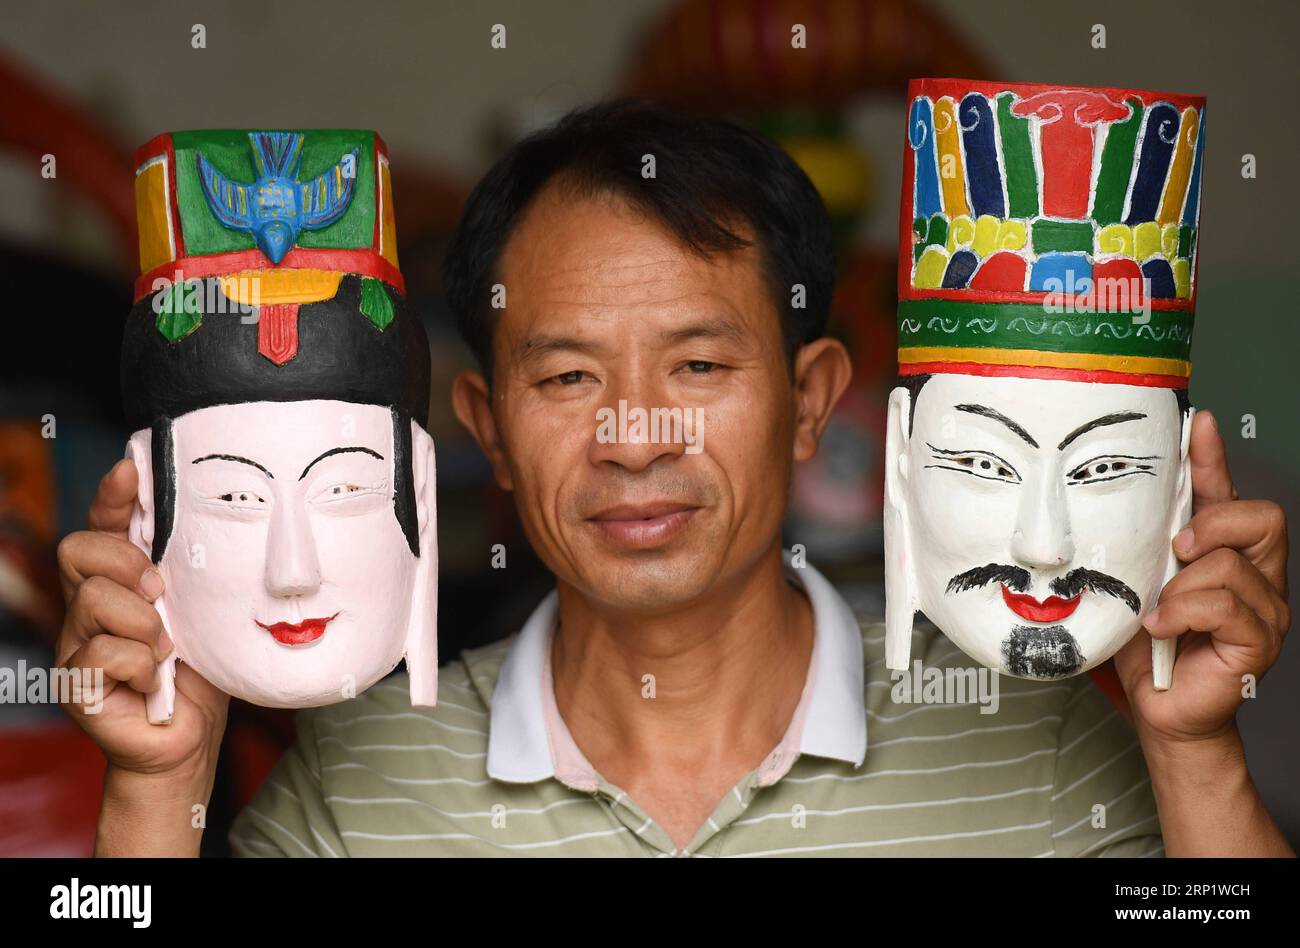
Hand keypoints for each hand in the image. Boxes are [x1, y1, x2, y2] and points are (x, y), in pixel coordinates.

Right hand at [56, 459, 229, 779]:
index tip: (130, 470)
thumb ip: (188, 572)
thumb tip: (203, 520)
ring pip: (93, 599)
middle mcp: (88, 608)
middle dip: (126, 563)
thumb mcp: (201, 608)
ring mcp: (76, 645)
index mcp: (120, 582)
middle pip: (79, 550)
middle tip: (162, 593)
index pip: (104, 526)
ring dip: (144, 624)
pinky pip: (103, 652)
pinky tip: (153, 680)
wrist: (190, 737)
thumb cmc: (199, 671)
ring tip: (166, 649)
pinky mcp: (76, 685)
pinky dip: (141, 665)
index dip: (112, 496)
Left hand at [1113, 411, 1289, 743]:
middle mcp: (1254, 574)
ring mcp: (1264, 609)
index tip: (1197, 424)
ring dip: (1181, 588)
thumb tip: (1116, 495)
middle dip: (1211, 525)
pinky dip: (1183, 613)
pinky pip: (1225, 607)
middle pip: (1259, 517)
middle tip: (1173, 551)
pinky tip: (1161, 628)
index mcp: (1225, 550)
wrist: (1157, 706)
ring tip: (1158, 610)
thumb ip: (1141, 540)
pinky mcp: (1259, 642)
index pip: (1226, 493)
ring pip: (1230, 566)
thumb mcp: (1137, 577)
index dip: (1213, 458)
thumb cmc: (1147, 643)